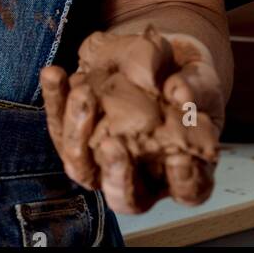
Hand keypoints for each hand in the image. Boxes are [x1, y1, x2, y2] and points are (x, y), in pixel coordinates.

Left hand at [40, 25, 222, 213]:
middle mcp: (140, 174)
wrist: (159, 56)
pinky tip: (54, 73)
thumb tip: (179, 92)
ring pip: (84, 167)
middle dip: (116, 173)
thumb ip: (194, 87)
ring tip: (83, 95)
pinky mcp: (79, 134)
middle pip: (126, 195)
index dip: (183, 180)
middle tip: (112, 145)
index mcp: (181, 169)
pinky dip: (55, 100)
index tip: (179, 158)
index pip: (186, 190)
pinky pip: (60, 125)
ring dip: (77, 134)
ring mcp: (104, 158)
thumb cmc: (186, 79)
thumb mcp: (199, 78)